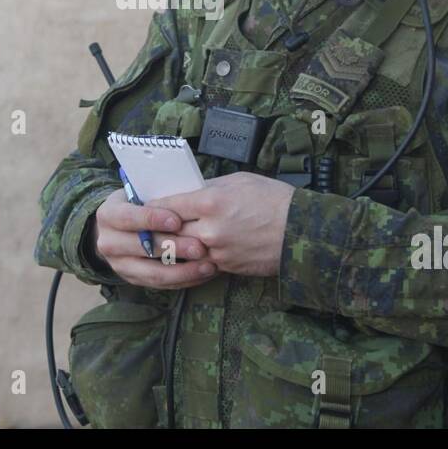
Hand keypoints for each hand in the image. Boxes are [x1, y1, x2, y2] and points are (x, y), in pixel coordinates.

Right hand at [91, 187, 218, 289]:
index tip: (177, 220)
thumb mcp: (142, 193)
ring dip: (183, 271)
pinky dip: (184, 280)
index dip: (152, 219)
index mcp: (108, 214)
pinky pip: (161, 284)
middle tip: (200, 247)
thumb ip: (160, 197)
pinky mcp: (133, 280)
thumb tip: (190, 194)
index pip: (128, 218)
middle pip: (142, 248)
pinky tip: (202, 273)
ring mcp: (119, 265)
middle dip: (173, 248)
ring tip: (208, 265)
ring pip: (153, 273)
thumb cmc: (140, 203)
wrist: (121, 226)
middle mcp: (108, 242)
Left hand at [148, 172, 294, 277]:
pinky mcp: (226, 268)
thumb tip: (187, 191)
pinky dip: (195, 258)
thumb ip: (208, 188)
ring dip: (174, 248)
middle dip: (157, 231)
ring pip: (182, 253)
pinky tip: (194, 251)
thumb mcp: (238, 181)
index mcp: (209, 202)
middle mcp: (208, 229)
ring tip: (167, 241)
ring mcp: (216, 252)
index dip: (152, 207)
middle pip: (168, 234)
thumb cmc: (273, 199)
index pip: (166, 206)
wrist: (301, 230)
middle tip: (147, 228)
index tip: (145, 207)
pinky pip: (201, 263)